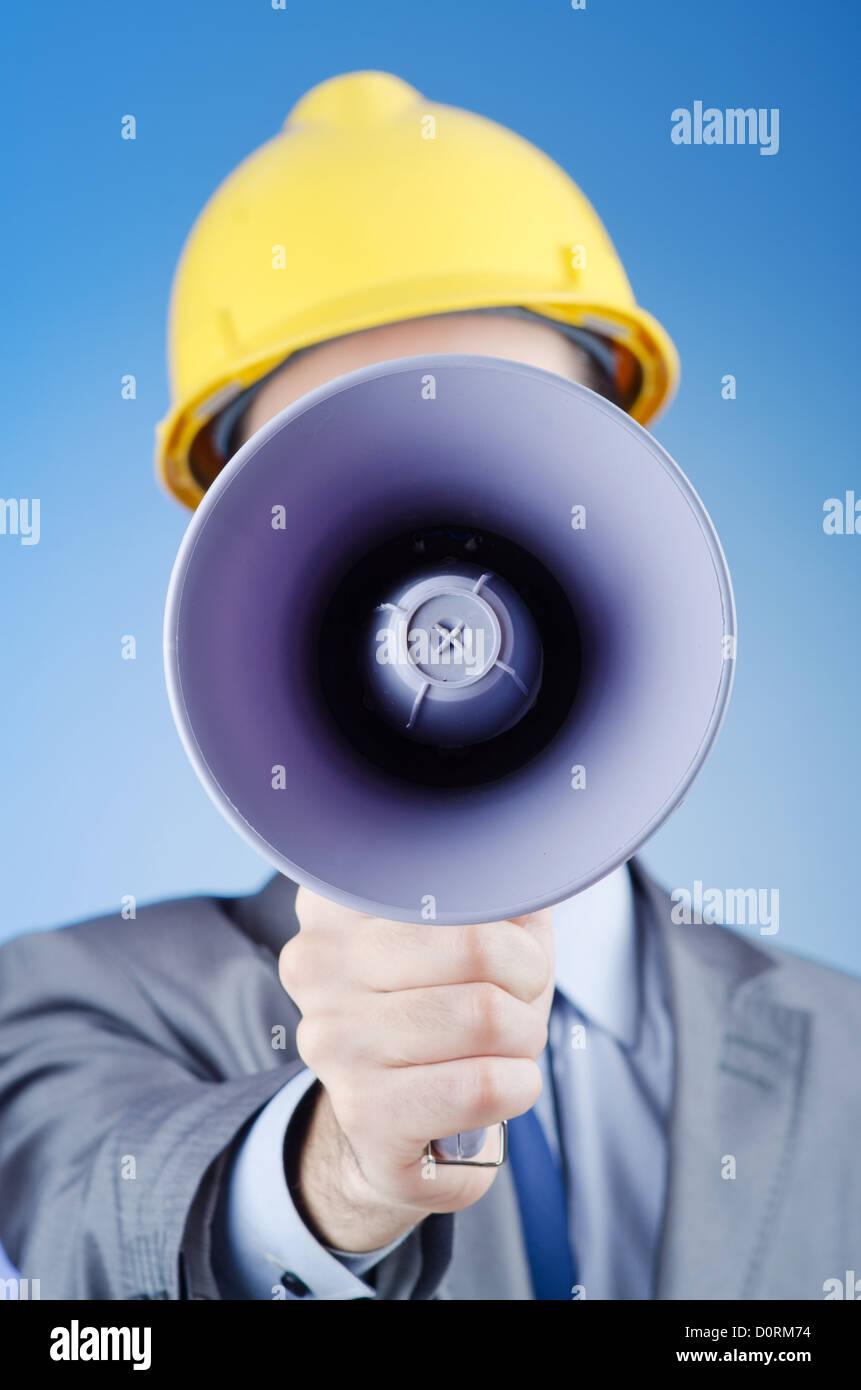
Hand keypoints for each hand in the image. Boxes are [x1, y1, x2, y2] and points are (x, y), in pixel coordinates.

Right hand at [278, 887, 554, 1251]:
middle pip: (476, 946)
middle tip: (520, 997)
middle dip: (527, 978)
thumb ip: (497, 884)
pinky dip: (519, 1084)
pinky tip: (506, 1083)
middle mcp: (318, 961)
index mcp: (337, 899)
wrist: (396, 1118)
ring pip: (484, 1015)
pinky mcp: (363, 1110)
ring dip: (526, 1034)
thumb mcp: (473, 927)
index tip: (505, 938)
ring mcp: (333, 1038)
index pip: (447, 879)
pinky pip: (481, 1086)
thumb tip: (531, 867)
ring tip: (510, 1042)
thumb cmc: (445, 1004)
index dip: (504, 914)